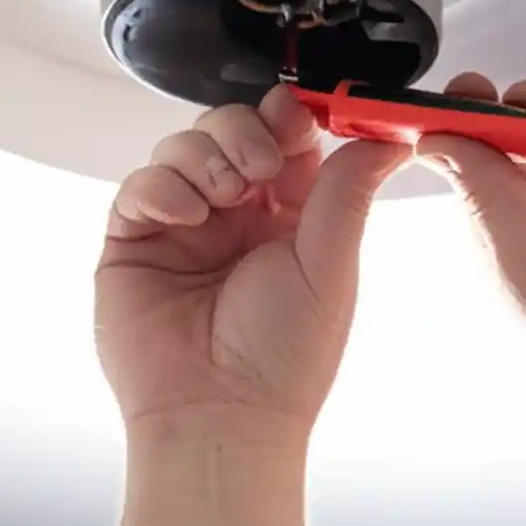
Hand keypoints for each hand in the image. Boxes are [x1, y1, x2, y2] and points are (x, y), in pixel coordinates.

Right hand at [95, 85, 409, 442]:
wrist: (221, 414)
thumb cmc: (283, 357)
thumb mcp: (332, 262)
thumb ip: (349, 189)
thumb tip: (390, 137)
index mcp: (289, 218)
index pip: (287, 141)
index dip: (289, 116)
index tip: (295, 111)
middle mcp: (236, 216)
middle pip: (230, 129)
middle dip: (245, 131)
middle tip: (260, 167)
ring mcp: (185, 225)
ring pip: (184, 146)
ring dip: (206, 157)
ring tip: (223, 200)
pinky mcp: (135, 241)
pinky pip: (140, 184)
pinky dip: (163, 187)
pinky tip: (187, 217)